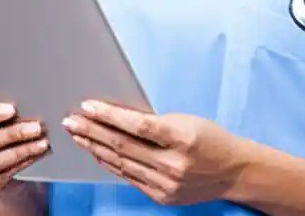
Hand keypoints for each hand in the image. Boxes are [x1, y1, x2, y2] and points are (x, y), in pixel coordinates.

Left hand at [63, 100, 248, 206]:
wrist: (234, 172)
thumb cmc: (209, 139)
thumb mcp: (185, 121)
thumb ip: (153, 121)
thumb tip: (114, 116)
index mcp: (182, 139)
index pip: (137, 125)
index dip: (108, 115)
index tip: (87, 106)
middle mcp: (174, 165)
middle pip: (123, 145)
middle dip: (92, 131)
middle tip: (71, 120)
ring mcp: (167, 184)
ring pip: (122, 163)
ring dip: (94, 147)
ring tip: (77, 134)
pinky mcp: (162, 197)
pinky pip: (128, 177)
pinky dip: (110, 164)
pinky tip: (96, 152)